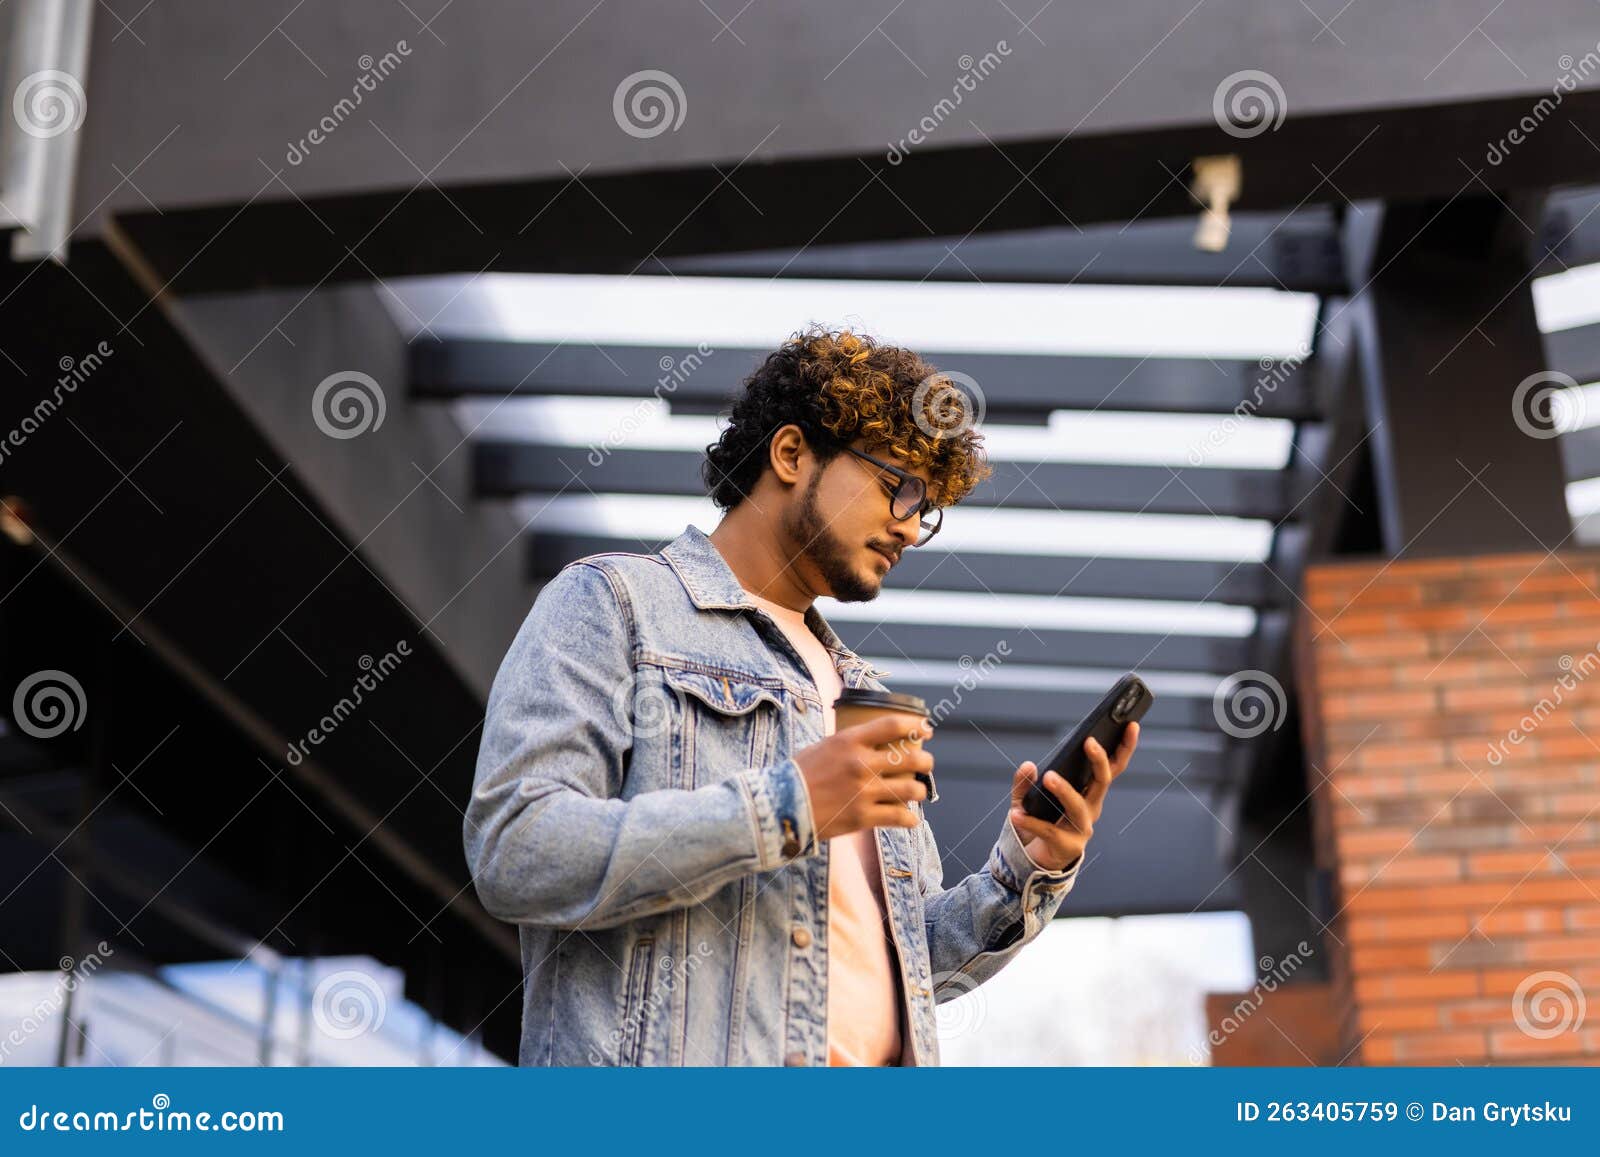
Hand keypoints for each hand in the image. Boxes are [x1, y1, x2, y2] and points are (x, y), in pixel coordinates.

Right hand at [793, 714, 933, 840]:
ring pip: (910, 789)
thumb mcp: (823, 746)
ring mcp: (863, 792)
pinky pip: (899, 818)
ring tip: (916, 791)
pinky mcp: (863, 817)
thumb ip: (849, 743)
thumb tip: (872, 739)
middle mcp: (860, 764)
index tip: (926, 730)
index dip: (915, 726)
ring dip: (919, 790)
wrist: (779, 806)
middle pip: (910, 758)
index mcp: (849, 741)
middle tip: (926, 763)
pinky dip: (909, 818)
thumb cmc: (798, 774)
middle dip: (925, 761)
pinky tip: (910, 818)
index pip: (893, 725)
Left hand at [1006, 721, 1139, 872]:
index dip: (1125, 746)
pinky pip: (1049, 830)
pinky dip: (1031, 821)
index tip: (1131, 724)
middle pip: (1103, 781)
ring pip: (1078, 806)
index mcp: (1090, 792)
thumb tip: (1028, 765)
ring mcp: (1082, 828)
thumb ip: (1024, 782)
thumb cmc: (1040, 821)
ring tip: (1048, 776)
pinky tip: (1016, 814)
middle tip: (1088, 742)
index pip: (1113, 766)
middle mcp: (1092, 808)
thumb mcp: (1028, 798)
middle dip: (1098, 760)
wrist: (1035, 859)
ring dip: (1065, 790)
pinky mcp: (1068, 846)